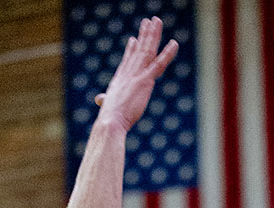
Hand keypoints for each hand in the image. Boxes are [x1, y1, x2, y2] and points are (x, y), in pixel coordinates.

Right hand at [94, 17, 178, 131]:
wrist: (110, 121)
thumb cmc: (108, 118)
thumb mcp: (107, 106)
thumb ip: (105, 101)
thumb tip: (99, 101)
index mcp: (120, 79)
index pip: (128, 60)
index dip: (132, 49)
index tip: (134, 39)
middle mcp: (128, 73)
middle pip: (138, 50)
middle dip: (144, 35)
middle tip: (149, 21)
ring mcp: (137, 75)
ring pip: (147, 50)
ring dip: (153, 34)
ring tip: (157, 21)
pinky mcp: (145, 81)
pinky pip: (159, 64)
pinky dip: (167, 53)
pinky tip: (174, 43)